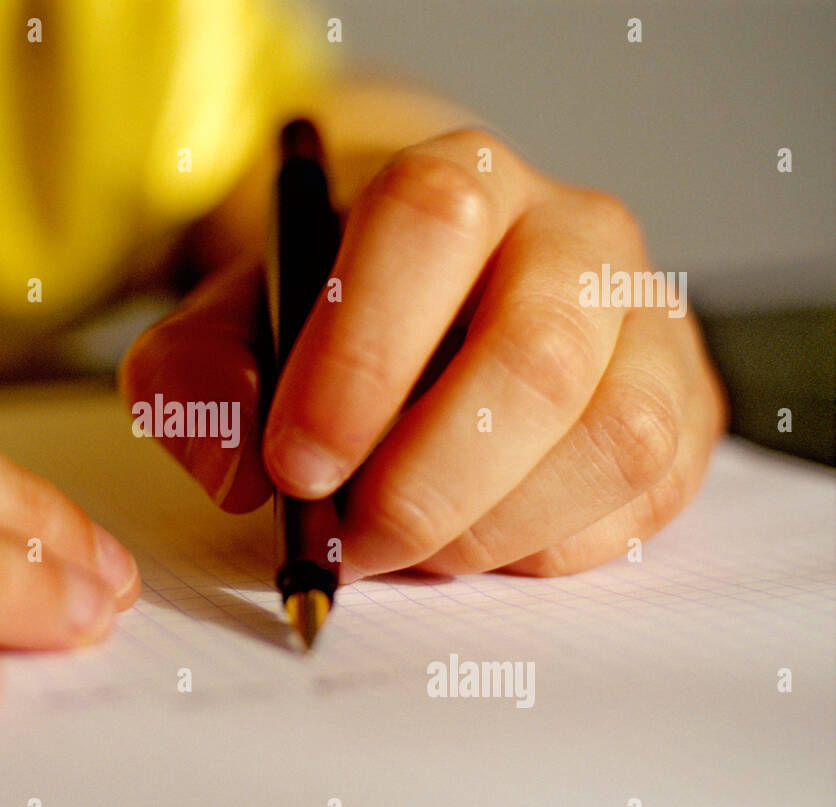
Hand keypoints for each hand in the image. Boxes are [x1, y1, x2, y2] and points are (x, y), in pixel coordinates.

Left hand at [122, 128, 726, 580]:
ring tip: (408, 546)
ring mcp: (646, 322)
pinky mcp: (685, 406)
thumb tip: (239, 474)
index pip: (428, 227)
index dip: (360, 359)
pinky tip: (475, 537)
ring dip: (487, 529)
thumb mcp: (234, 326)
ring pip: (609, 441)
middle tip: (351, 542)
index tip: (297, 467)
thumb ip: (196, 379)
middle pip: (533, 358)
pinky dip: (543, 550)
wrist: (435, 309)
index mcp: (458, 181)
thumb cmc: (332, 318)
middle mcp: (574, 235)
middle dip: (423, 485)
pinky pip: (640, 502)